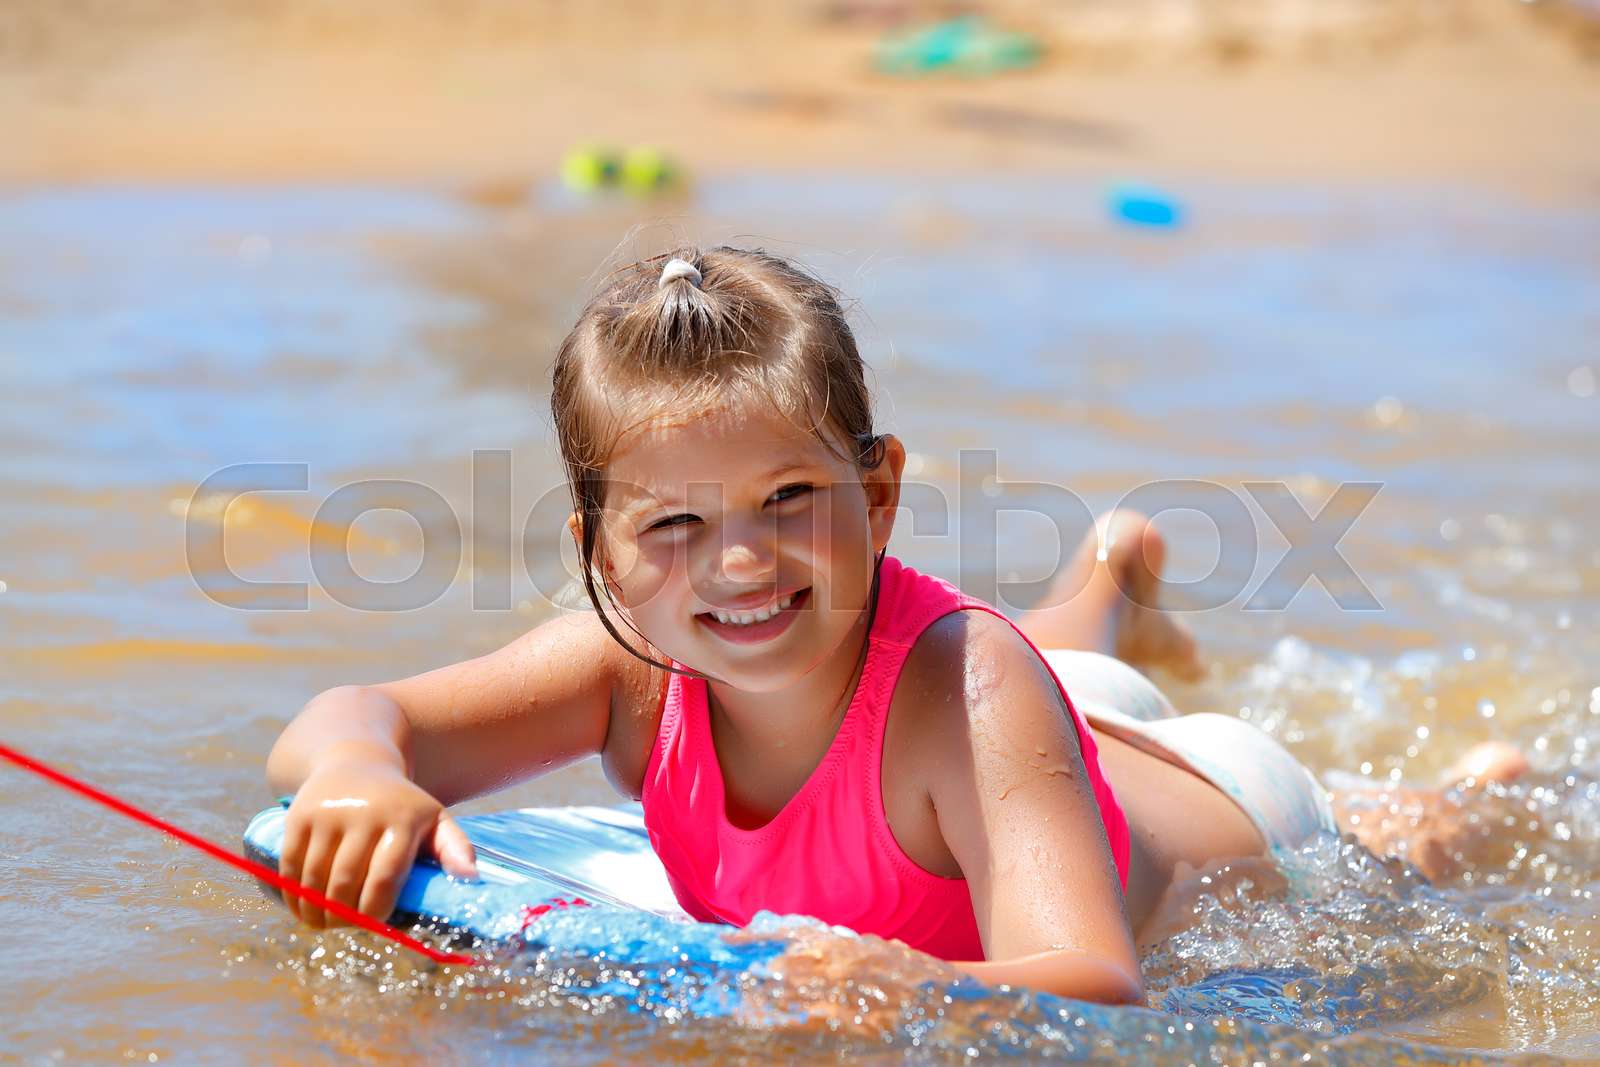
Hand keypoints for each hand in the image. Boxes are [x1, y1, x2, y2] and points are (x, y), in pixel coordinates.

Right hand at [277, 758, 477, 929]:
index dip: (375, 910)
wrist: (356, 761)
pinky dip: (292, 893)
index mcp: (402, 819)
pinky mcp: (299, 815)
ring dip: (315, 910)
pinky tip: (300, 908)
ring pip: (315, 877)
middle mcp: (364, 813)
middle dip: (343, 915)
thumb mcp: (434, 819)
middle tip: (345, 927)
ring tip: (322, 923)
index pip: (385, 877)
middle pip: (345, 882)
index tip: (374, 924)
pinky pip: (290, 864)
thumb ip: (455, 847)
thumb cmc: (401, 805)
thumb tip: (471, 877)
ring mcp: (329, 813)